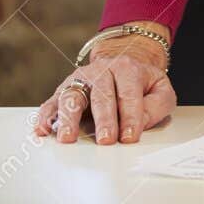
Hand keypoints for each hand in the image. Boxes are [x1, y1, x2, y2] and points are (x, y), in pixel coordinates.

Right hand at [34, 32, 175, 145]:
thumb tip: (140, 123)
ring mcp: (79, 80)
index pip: (129, 94)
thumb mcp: (160, 88)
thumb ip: (157, 104)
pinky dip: (45, 117)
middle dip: (104, 120)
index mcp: (127, 69)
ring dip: (69, 118)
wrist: (122, 62)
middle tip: (106, 140)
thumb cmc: (141, 82)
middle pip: (101, 96)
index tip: (130, 137)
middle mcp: (101, 71)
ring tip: (68, 138)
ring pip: (72, 96)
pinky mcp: (63, 90)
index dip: (131, 116)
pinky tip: (42, 130)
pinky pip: (51, 103)